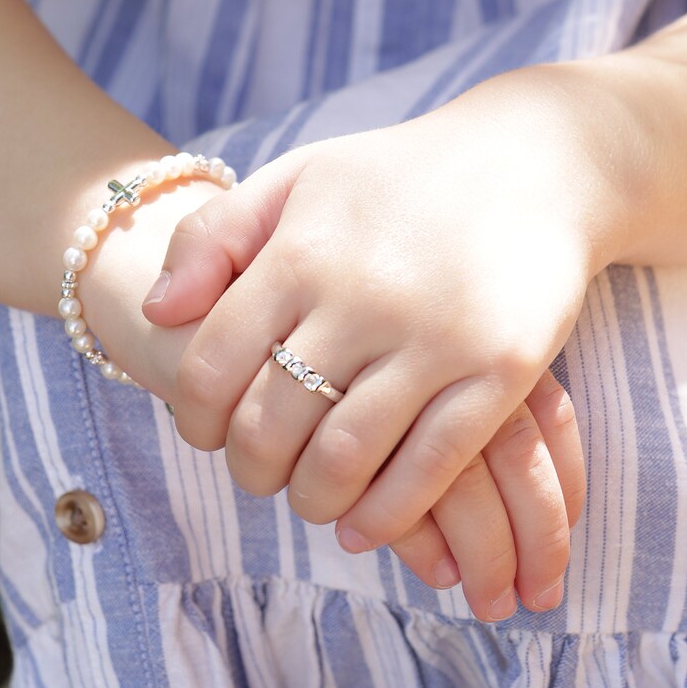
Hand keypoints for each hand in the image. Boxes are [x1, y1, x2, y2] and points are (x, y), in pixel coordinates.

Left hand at [69, 157, 587, 622]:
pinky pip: (430, 467)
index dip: (195, 416)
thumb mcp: (296, 177)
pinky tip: (365, 524)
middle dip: (250, 468)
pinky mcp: (500, 368)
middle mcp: (362, 296)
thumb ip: (212, 235)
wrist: (531, 163)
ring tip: (311, 497)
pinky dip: (388, 513)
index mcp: (302, 252)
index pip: (212, 365)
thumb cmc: (398, 178)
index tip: (207, 431)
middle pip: (271, 424)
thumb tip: (156, 313)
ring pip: (344, 458)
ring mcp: (435, 336)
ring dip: (313, 500)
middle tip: (259, 469)